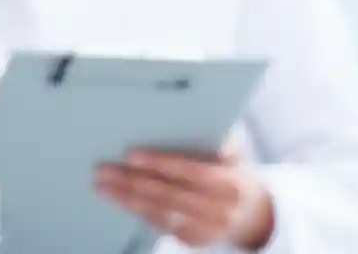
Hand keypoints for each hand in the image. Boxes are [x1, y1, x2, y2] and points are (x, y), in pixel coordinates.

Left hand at [95, 146, 274, 249]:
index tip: (131, 154)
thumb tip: (186, 116)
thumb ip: (217, 139)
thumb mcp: (234, 155)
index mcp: (230, 182)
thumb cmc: (232, 174)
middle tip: (104, 169)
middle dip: (133, 181)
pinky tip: (119, 199)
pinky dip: (138, 212)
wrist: (254, 215)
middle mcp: (220, 209)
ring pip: (161, 213)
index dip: (160, 163)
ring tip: (103, 186)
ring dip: (127, 199)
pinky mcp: (195, 241)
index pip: (191, 171)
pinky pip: (161, 226)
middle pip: (169, 194)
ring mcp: (208, 229)